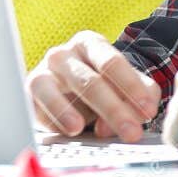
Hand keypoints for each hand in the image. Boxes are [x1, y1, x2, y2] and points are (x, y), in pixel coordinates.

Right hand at [26, 30, 160, 141]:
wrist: (61, 91)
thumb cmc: (98, 85)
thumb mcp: (124, 85)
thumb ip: (139, 96)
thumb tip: (134, 117)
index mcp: (92, 44)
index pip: (113, 62)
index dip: (131, 86)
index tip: (147, 110)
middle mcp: (66, 53)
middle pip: (90, 80)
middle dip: (113, 109)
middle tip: (130, 132)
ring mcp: (44, 70)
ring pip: (55, 91)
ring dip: (69, 111)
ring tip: (84, 129)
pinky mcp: (29, 91)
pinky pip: (39, 105)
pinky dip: (54, 118)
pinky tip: (68, 130)